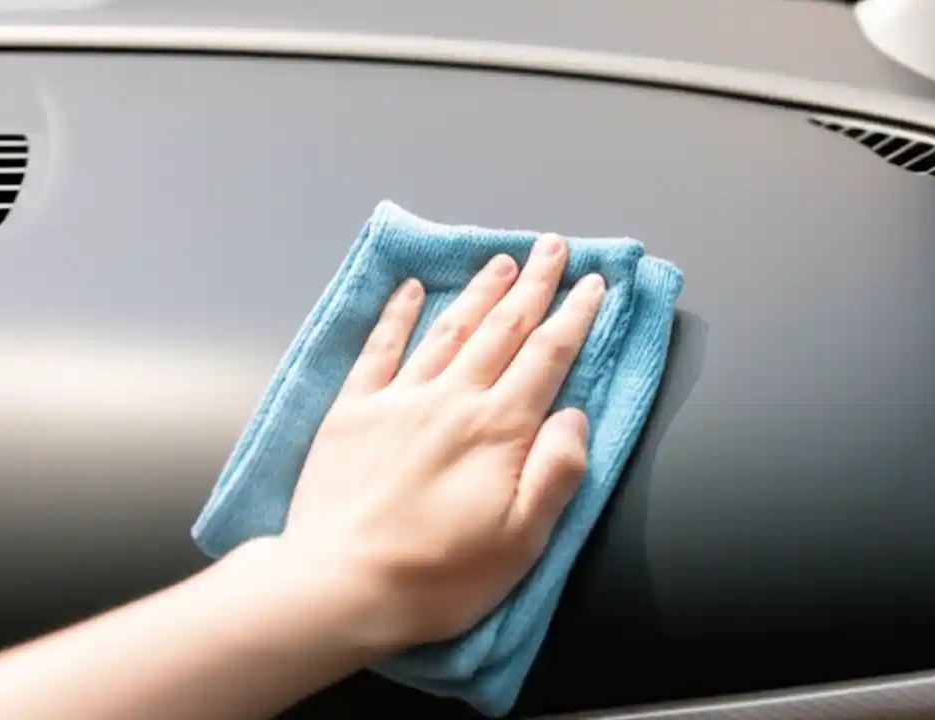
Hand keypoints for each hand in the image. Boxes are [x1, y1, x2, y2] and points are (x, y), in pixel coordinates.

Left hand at [275, 233, 603, 653]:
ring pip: (449, 330)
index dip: (575, 316)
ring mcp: (398, 399)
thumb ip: (557, 471)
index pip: (548, 357)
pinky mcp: (352, 411)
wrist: (340, 586)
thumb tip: (573, 414)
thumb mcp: (523, 540)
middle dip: (533, 285)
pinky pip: (379, 349)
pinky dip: (398, 315)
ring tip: (502, 260)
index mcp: (499, 429)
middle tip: (552, 247)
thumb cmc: (441, 576)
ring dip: (479, 292)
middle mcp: (452, 400)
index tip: (594, 283)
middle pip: (503, 330)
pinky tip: (411, 290)